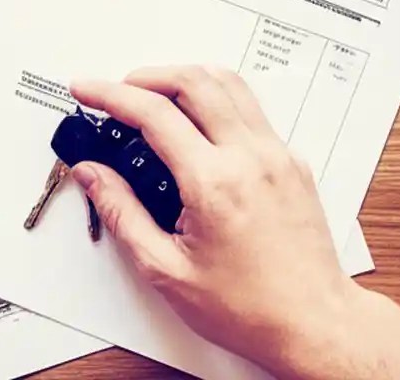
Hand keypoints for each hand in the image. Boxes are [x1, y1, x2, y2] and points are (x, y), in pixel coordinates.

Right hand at [70, 66, 399, 379]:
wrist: (313, 324)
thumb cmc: (249, 309)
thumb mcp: (167, 270)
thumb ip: (123, 213)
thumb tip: (92, 174)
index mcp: (215, 184)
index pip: (154, 114)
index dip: (110, 95)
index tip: (86, 90)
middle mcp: (250, 158)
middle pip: (194, 80)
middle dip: (147, 75)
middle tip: (118, 90)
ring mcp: (277, 155)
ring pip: (229, 83)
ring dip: (185, 79)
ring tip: (155, 96)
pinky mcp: (292, 162)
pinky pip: (251, 109)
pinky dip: (216, 100)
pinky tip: (198, 124)